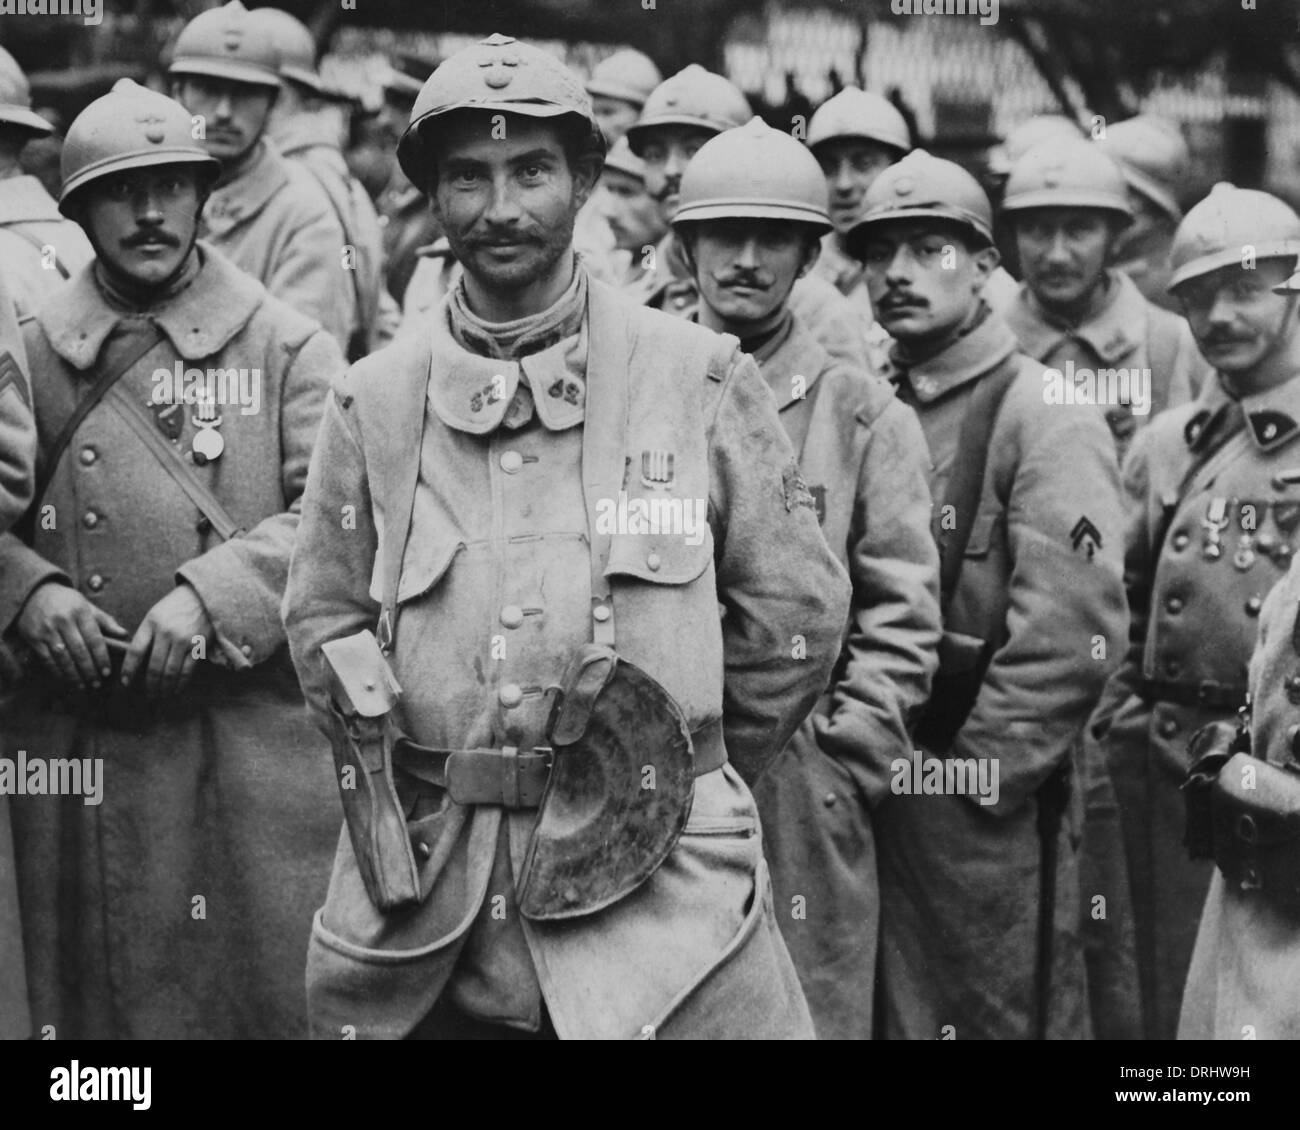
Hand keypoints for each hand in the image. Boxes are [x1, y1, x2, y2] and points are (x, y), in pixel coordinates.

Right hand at [15, 581, 128, 689]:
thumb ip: (105, 621)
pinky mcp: (33, 638)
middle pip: (79, 650)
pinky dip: (57, 671)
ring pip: (62, 657)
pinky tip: (66, 679)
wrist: (34, 593)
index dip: (101, 657)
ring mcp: (46, 630)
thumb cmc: (67, 602)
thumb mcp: (87, 606)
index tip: (107, 672)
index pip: (94, 638)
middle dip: (89, 669)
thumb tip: (124, 634)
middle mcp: (63, 621)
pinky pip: (47, 659)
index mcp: (80, 612)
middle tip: (97, 683)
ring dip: (74, 674)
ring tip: (83, 686)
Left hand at [121, 583, 213, 697]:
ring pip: (170, 672)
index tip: (125, 682)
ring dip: (164, 687)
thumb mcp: (156, 614)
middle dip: (149, 685)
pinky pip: (187, 670)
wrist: (203, 596)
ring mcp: (183, 640)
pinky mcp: (198, 646)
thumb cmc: (176, 606)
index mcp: (151, 623)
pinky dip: (180, 684)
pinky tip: (176, 690)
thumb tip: (137, 661)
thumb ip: (147, 634)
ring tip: (161, 695)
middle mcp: (166, 632)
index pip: (135, 651)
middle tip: (148, 695)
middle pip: (153, 666)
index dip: (129, 669)